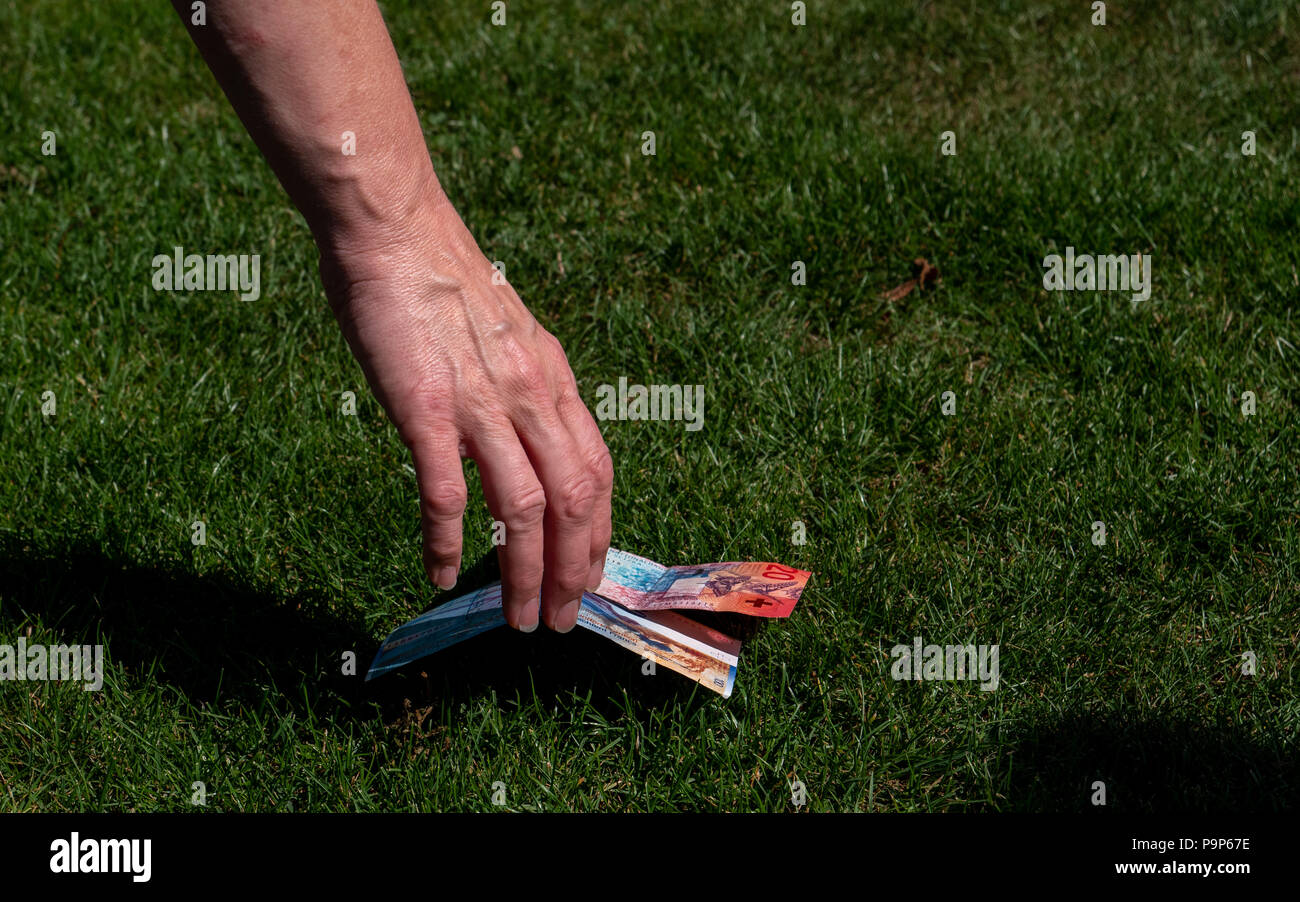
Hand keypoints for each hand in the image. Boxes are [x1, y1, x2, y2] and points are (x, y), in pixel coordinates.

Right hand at [318, 189, 612, 632]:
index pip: (597, 473)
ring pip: (522, 508)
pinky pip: (446, 490)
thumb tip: (529, 442)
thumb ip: (526, 387)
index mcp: (553, 379)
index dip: (599, 534)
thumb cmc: (444, 280)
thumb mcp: (511, 334)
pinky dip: (447, 539)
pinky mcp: (426, 406)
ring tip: (514, 616)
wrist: (396, 228)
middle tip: (558, 618)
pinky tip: (440, 571)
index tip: (588, 577)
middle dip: (571, 571)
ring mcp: (481, 402)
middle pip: (572, 502)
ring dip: (522, 572)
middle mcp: (530, 395)